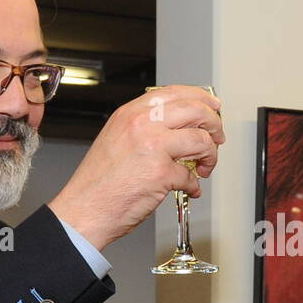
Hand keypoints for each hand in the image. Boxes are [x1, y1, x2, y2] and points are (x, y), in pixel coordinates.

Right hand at [49, 85, 223, 249]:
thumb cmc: (99, 182)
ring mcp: (153, 147)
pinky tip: (189, 189)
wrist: (84, 209)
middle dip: (215, 125)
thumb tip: (179, 127)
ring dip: (211, 156)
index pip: (176, 93)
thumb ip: (146, 128)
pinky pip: (191, 176)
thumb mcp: (117, 139)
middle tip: (217, 138)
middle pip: (196, 110)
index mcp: (131, 113)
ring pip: (202, 140)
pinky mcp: (161, 173)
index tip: (213, 108)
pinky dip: (194, 185)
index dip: (202, 99)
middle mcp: (142, 124)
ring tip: (204, 167)